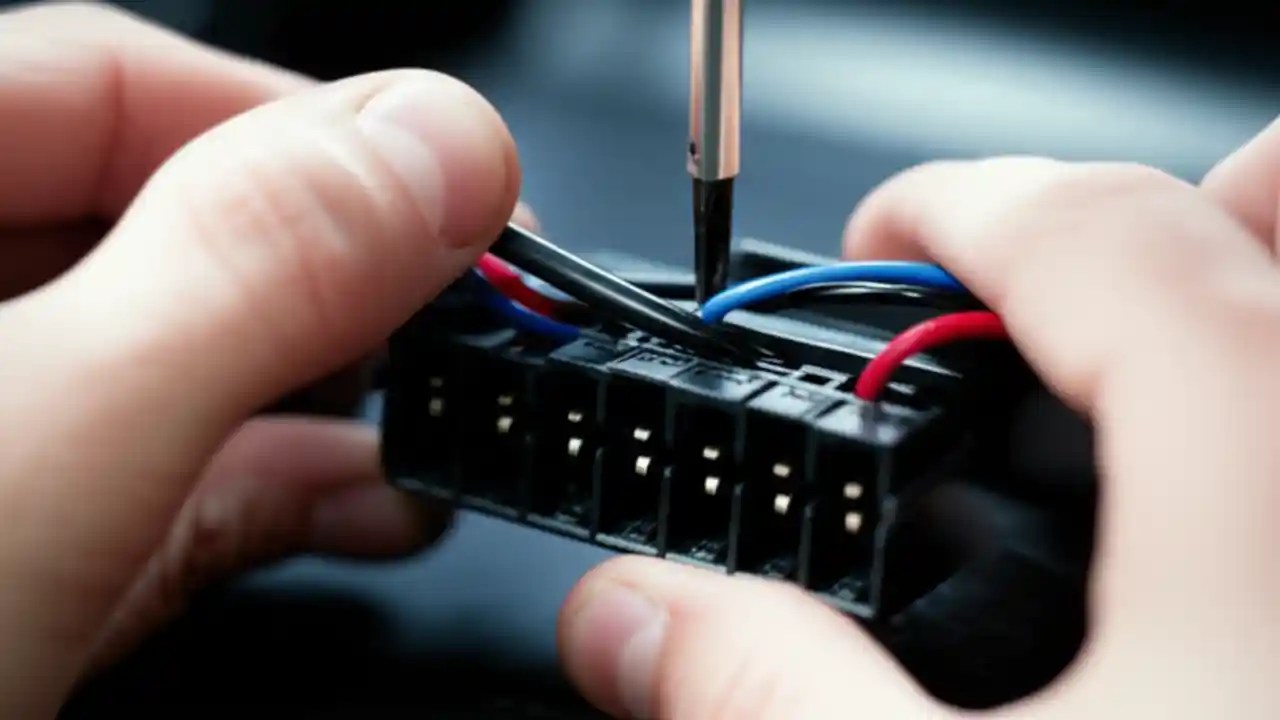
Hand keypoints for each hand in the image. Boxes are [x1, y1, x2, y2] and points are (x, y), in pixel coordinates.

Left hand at [0, 3, 524, 714]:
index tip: (456, 184)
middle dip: (342, 267)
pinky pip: (168, 489)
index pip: (103, 81)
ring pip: (176, 365)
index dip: (304, 121)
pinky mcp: (14, 567)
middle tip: (474, 303)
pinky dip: (288, 492)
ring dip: (337, 388)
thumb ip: (239, 273)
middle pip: (156, 223)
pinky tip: (373, 502)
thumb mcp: (21, 456)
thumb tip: (434, 148)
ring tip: (451, 409)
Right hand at [557, 138, 1279, 713]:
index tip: (884, 245)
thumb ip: (769, 695)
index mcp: (1261, 507)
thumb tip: (633, 620)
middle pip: (1278, 219)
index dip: (955, 206)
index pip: (1091, 235)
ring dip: (1232, 289)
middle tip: (1040, 280)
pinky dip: (1257, 426)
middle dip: (1161, 204)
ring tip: (1121, 372)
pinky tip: (1199, 529)